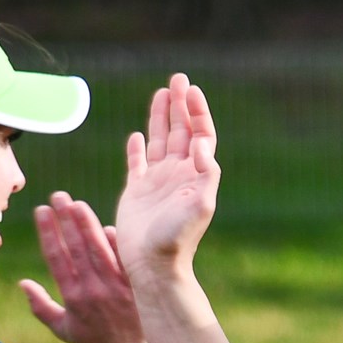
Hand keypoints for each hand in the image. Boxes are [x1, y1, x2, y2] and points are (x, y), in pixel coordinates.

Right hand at [21, 192, 147, 342]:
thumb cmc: (95, 339)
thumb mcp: (64, 330)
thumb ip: (41, 307)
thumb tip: (23, 283)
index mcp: (73, 297)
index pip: (57, 258)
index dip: (48, 232)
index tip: (41, 211)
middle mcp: (93, 288)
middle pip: (76, 248)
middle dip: (65, 219)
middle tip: (58, 196)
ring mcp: (116, 285)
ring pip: (99, 249)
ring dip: (87, 225)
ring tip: (77, 204)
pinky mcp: (135, 284)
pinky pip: (125, 259)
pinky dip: (117, 244)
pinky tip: (108, 227)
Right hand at [115, 73, 220, 279]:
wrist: (154, 265)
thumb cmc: (178, 238)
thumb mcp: (200, 204)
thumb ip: (205, 172)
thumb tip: (202, 142)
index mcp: (195, 175)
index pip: (200, 135)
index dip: (197, 111)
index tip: (190, 90)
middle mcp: (178, 174)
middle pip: (181, 131)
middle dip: (179, 105)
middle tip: (178, 78)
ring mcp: (157, 182)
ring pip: (160, 141)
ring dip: (161, 117)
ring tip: (161, 93)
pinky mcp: (137, 192)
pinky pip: (137, 163)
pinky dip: (137, 148)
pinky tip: (137, 135)